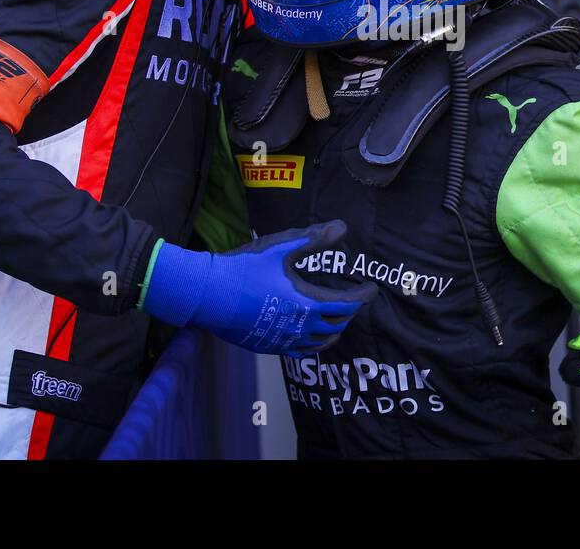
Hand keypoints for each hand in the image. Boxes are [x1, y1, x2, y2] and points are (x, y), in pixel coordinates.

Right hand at [143, 220, 375, 356]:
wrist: (207, 293)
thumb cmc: (244, 268)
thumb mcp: (281, 247)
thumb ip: (313, 238)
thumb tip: (342, 227)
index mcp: (306, 302)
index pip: (347, 304)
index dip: (363, 296)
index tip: (371, 288)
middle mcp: (298, 326)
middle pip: (336, 324)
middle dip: (350, 313)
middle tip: (356, 301)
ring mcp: (282, 340)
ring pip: (319, 343)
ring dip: (334, 331)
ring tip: (339, 323)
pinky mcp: (267, 346)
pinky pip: (299, 352)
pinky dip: (313, 345)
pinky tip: (310, 339)